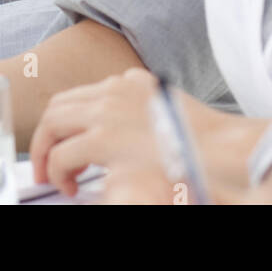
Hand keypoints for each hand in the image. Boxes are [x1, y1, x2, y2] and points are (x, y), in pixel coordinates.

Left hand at [29, 67, 256, 201]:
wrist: (225, 152)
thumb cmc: (207, 142)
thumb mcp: (169, 108)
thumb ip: (142, 105)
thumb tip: (126, 118)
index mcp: (129, 83)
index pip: (80, 96)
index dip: (64, 122)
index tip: (62, 144)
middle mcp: (113, 91)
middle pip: (58, 106)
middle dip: (46, 137)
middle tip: (46, 166)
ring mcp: (107, 113)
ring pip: (53, 124)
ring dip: (46, 153)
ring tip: (55, 178)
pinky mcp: (105, 140)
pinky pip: (63, 154)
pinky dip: (58, 170)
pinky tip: (71, 187)